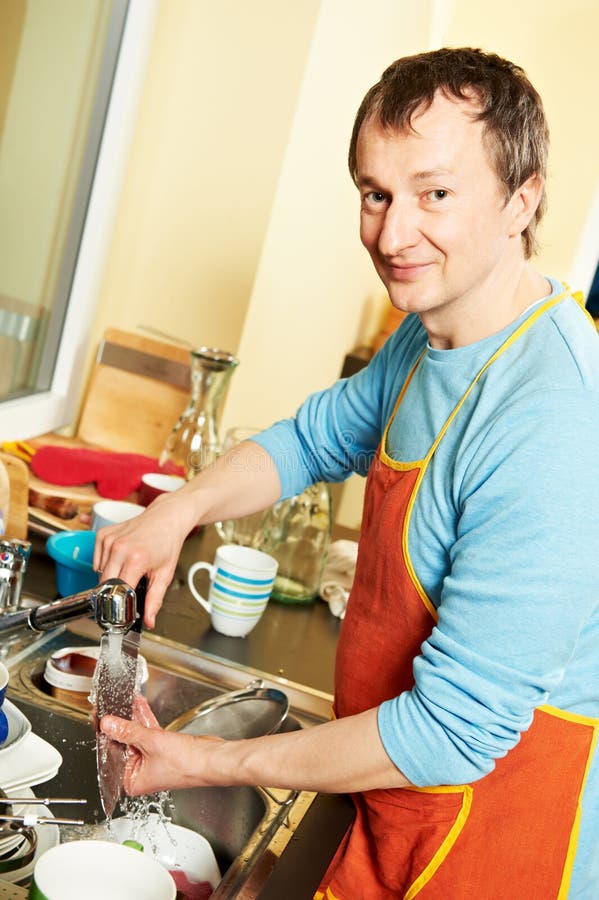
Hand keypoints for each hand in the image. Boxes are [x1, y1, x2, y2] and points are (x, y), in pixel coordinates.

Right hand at [93, 491, 196, 626]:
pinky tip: (120, 558)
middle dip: (114, 592)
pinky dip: (105, 564)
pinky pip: (96, 560)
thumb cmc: (167, 542)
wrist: (166, 517)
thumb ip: (154, 600)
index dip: (120, 604)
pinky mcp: (102, 534)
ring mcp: (108, 540)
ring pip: (99, 573)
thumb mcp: (165, 574)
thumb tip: (148, 621)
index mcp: (136, 559)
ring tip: (128, 569)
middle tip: (128, 590)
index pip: (118, 592)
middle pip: (105, 585)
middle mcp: (119, 548)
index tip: (124, 610)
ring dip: (111, 577)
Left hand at [100, 696, 223, 795]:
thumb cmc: (186, 764)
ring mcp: (153, 760)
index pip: (113, 754)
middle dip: (121, 723)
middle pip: (124, 743)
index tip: (100, 717)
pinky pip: (149, 732)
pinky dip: (145, 720)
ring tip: (126, 700)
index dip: (107, 734)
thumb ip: (128, 731)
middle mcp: (141, 772)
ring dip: (134, 718)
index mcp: (132, 780)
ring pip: (137, 735)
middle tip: (112, 706)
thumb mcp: (151, 743)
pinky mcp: (164, 749)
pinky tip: (140, 706)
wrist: (212, 759)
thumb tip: (108, 724)